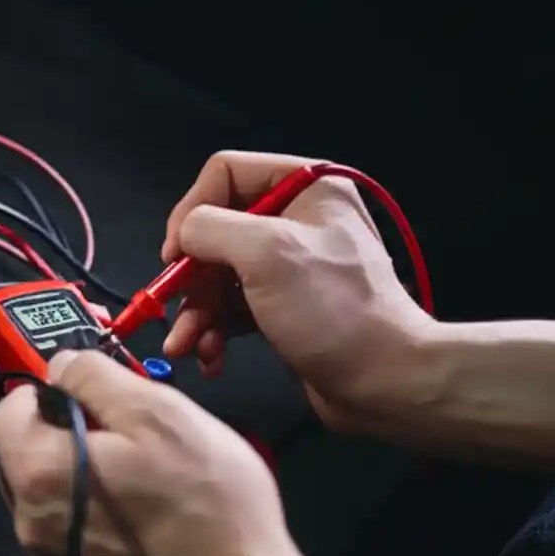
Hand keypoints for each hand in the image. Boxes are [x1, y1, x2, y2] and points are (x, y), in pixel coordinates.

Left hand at [0, 350, 365, 555]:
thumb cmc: (204, 500)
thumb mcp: (157, 411)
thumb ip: (95, 377)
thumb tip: (60, 366)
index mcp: (38, 472)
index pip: (6, 411)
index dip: (48, 391)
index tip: (91, 395)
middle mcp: (30, 524)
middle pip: (25, 457)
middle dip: (63, 436)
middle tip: (124, 435)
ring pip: (48, 499)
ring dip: (79, 479)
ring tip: (138, 479)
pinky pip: (70, 537)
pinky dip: (92, 520)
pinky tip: (139, 520)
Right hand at [161, 150, 434, 424]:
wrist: (383, 381)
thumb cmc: (336, 312)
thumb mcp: (266, 254)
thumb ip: (211, 229)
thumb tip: (183, 236)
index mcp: (305, 188)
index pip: (226, 174)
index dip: (191, 209)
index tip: (174, 253)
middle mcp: (297, 220)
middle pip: (215, 231)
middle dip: (189, 276)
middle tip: (171, 307)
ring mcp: (289, 266)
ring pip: (218, 276)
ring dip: (196, 311)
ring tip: (186, 345)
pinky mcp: (282, 306)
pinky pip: (232, 308)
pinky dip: (214, 331)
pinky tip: (209, 356)